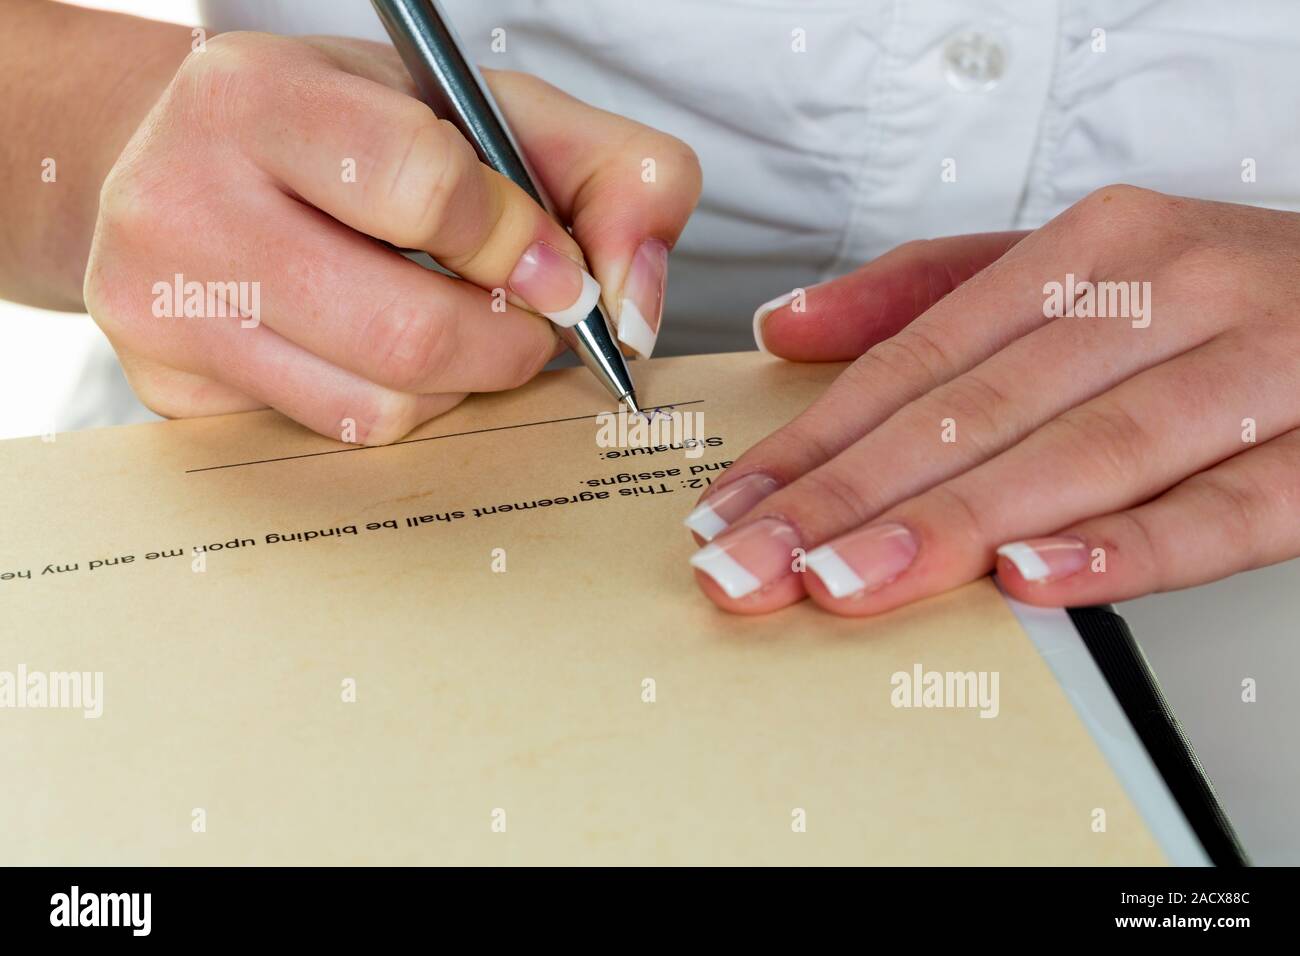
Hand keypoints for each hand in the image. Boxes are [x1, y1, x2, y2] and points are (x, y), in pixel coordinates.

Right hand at [84, 32, 699, 442]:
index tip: (557, 270)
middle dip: (509, 344)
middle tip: (531, 326)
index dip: (522, 244)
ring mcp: (162, 305)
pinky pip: (334, 435)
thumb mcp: (485, 112)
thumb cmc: (354, 136)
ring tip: (458, 329)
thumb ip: (609, 176)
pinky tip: (391, 357)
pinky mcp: (169, 387)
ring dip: (459, 384)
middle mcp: (184, 199)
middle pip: (405, 331)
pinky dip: (400, 409)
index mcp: (262, 96)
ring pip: (375, 405)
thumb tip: (631, 311)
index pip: (425, 189)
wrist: (190, 161)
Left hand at [686, 186, 1299, 614]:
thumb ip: (929, 295)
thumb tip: (788, 327)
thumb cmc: (1220, 300)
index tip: (733, 511)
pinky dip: (1127, 548)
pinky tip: (1033, 582)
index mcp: (1093, 249)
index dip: (816, 441)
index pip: (917, 359)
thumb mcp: (1079, 268)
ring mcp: (1255, 367)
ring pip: (1078, 456)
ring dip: (951, 526)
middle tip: (750, 568)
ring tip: (846, 582)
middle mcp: (1166, 293)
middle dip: (847, 498)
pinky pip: (1222, 508)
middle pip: (975, 410)